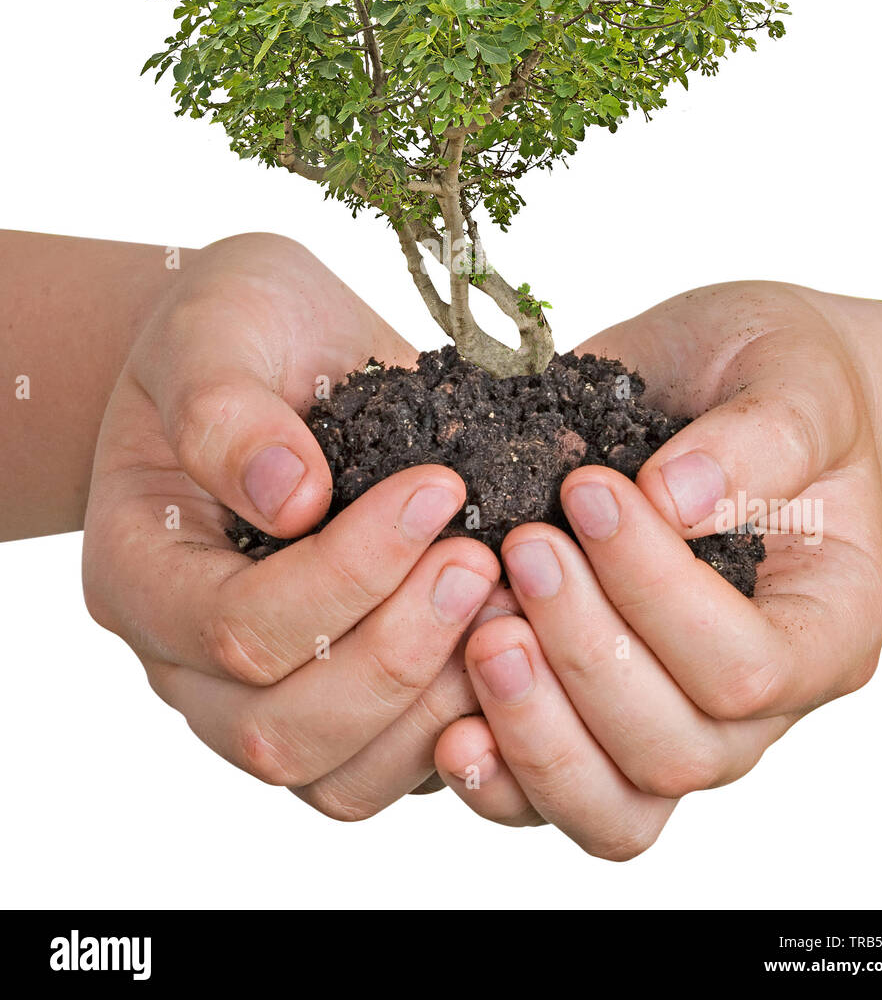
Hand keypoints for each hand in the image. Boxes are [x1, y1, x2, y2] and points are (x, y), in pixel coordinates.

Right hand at [83, 232, 498, 818]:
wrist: (272, 349)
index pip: (233, 626)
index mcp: (140, 571)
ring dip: (437, 702)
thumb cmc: (235, 330)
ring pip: (339, 776)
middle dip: (399, 651)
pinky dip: (463, 726)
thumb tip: (292, 495)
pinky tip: (518, 642)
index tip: (437, 490)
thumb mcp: (216, 329)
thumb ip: (227, 408)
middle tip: (484, 561)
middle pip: (280, 728)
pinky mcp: (341, 704)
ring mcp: (263, 694)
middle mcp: (188, 661)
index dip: (345, 573)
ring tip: (511, 604)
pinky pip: (393, 769)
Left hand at [433, 281, 881, 857]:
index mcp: (827, 626)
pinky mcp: (592, 725)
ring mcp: (673, 725)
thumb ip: (760, 437)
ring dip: (534, 728)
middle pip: (674, 749)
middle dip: (584, 654)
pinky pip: (548, 802)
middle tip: (523, 550)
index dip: (656, 590)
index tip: (587, 490)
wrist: (716, 385)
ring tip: (480, 631)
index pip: (747, 665)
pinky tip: (448, 720)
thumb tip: (673, 498)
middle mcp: (759, 705)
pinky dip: (495, 777)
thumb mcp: (790, 377)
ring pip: (614, 807)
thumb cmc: (767, 377)